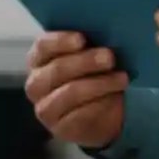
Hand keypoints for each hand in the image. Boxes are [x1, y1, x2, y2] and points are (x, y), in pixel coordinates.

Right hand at [24, 31, 128, 148]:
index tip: (82, 38)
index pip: (42, 46)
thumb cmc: (94, 74)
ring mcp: (45, 108)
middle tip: (109, 57)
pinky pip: (79, 114)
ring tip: (122, 78)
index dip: (60, 41)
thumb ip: (91, 43)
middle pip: (57, 69)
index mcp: (40, 59)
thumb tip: (108, 30)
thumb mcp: (91, 55)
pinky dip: (100, 103)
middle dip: (86, 62)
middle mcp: (36, 83)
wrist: (102, 112)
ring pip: (70, 92)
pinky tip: (114, 97)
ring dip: (99, 84)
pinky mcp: (60, 128)